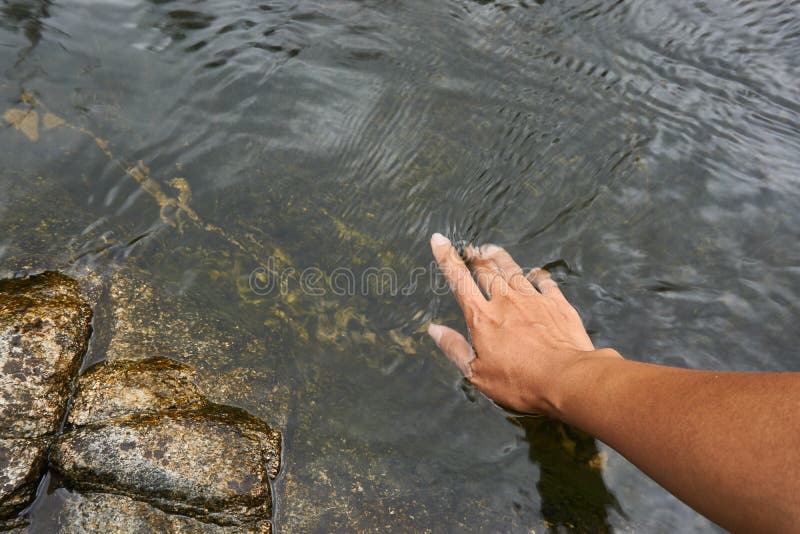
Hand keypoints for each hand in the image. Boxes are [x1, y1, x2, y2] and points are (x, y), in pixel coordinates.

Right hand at [427, 233, 620, 414]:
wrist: (567, 378)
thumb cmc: (519, 381)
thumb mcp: (477, 373)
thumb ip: (454, 348)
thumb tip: (434, 330)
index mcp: (482, 317)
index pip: (458, 280)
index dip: (446, 257)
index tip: (438, 240)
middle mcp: (505, 301)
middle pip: (486, 269)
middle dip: (475, 256)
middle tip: (472, 249)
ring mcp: (533, 299)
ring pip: (512, 270)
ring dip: (500, 258)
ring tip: (492, 250)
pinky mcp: (557, 304)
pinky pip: (544, 281)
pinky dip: (536, 275)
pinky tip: (534, 274)